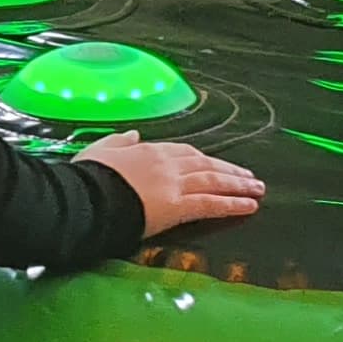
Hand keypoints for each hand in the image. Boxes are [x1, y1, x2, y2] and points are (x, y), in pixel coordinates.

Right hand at [83, 133, 266, 239]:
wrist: (84, 197)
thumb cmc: (86, 177)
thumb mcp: (99, 150)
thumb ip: (119, 142)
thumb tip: (133, 134)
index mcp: (147, 150)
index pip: (183, 152)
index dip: (203, 159)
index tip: (216, 164)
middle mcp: (165, 164)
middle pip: (205, 164)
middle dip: (229, 170)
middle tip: (249, 177)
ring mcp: (173, 184)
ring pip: (213, 181)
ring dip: (238, 184)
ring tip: (257, 189)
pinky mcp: (177, 207)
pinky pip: (210, 204)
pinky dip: (232, 204)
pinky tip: (249, 206)